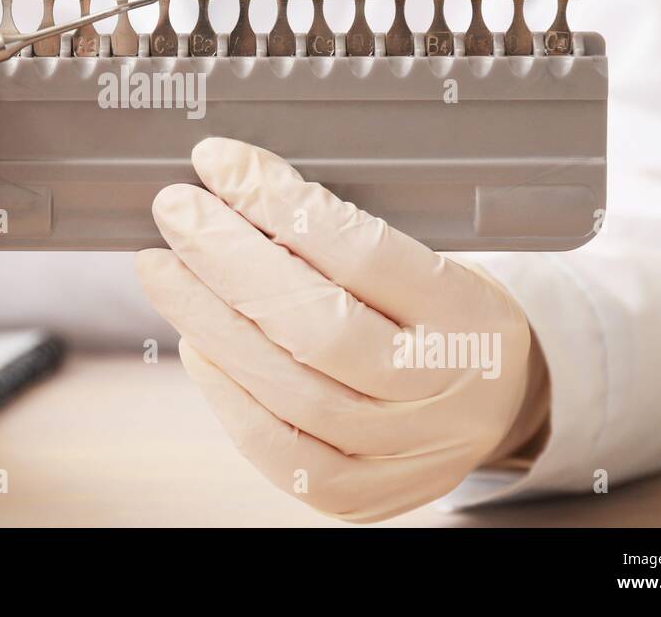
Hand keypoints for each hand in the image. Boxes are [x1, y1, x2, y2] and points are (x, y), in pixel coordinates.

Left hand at [136, 138, 548, 521]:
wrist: (493, 400)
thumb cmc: (438, 310)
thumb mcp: (427, 255)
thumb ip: (342, 233)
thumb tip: (235, 187)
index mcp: (469, 313)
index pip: (365, 253)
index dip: (280, 204)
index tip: (220, 164)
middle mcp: (446, 390)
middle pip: (320, 328)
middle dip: (229, 261)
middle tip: (175, 211)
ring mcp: (407, 453)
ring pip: (293, 394)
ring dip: (211, 322)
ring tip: (166, 271)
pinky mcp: (365, 496)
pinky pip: (282, 454)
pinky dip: (228, 396)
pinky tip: (197, 343)